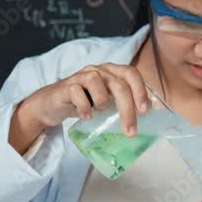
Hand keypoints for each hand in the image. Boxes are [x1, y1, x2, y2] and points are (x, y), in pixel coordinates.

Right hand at [10, 63, 150, 153]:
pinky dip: (84, 107)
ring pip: (97, 83)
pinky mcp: (66, 86)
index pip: (131, 73)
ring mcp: (81, 76)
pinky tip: (86, 116)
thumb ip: (124, 102)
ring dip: (102, 103)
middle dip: (127, 109)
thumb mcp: (107, 102)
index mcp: (112, 72)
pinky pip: (77, 92)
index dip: (140, 90)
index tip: (145, 111)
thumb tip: (148, 112)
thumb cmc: (84, 102)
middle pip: (118, 84)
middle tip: (130, 130)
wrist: (53, 104)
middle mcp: (98, 70)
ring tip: (99, 113)